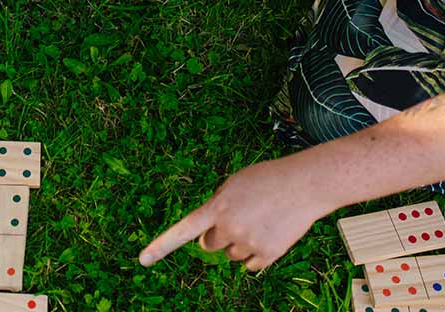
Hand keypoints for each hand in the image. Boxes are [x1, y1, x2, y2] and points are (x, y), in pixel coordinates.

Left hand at [138, 154, 326, 271]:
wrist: (302, 185)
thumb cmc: (265, 180)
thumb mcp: (232, 185)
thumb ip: (216, 207)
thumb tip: (209, 236)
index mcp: (216, 207)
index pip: (183, 230)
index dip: (161, 246)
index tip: (142, 260)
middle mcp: (229, 228)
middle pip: (210, 245)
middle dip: (216, 236)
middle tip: (234, 220)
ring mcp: (248, 244)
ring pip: (232, 255)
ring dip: (239, 243)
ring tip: (258, 220)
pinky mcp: (268, 256)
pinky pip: (250, 265)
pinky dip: (256, 255)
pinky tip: (268, 233)